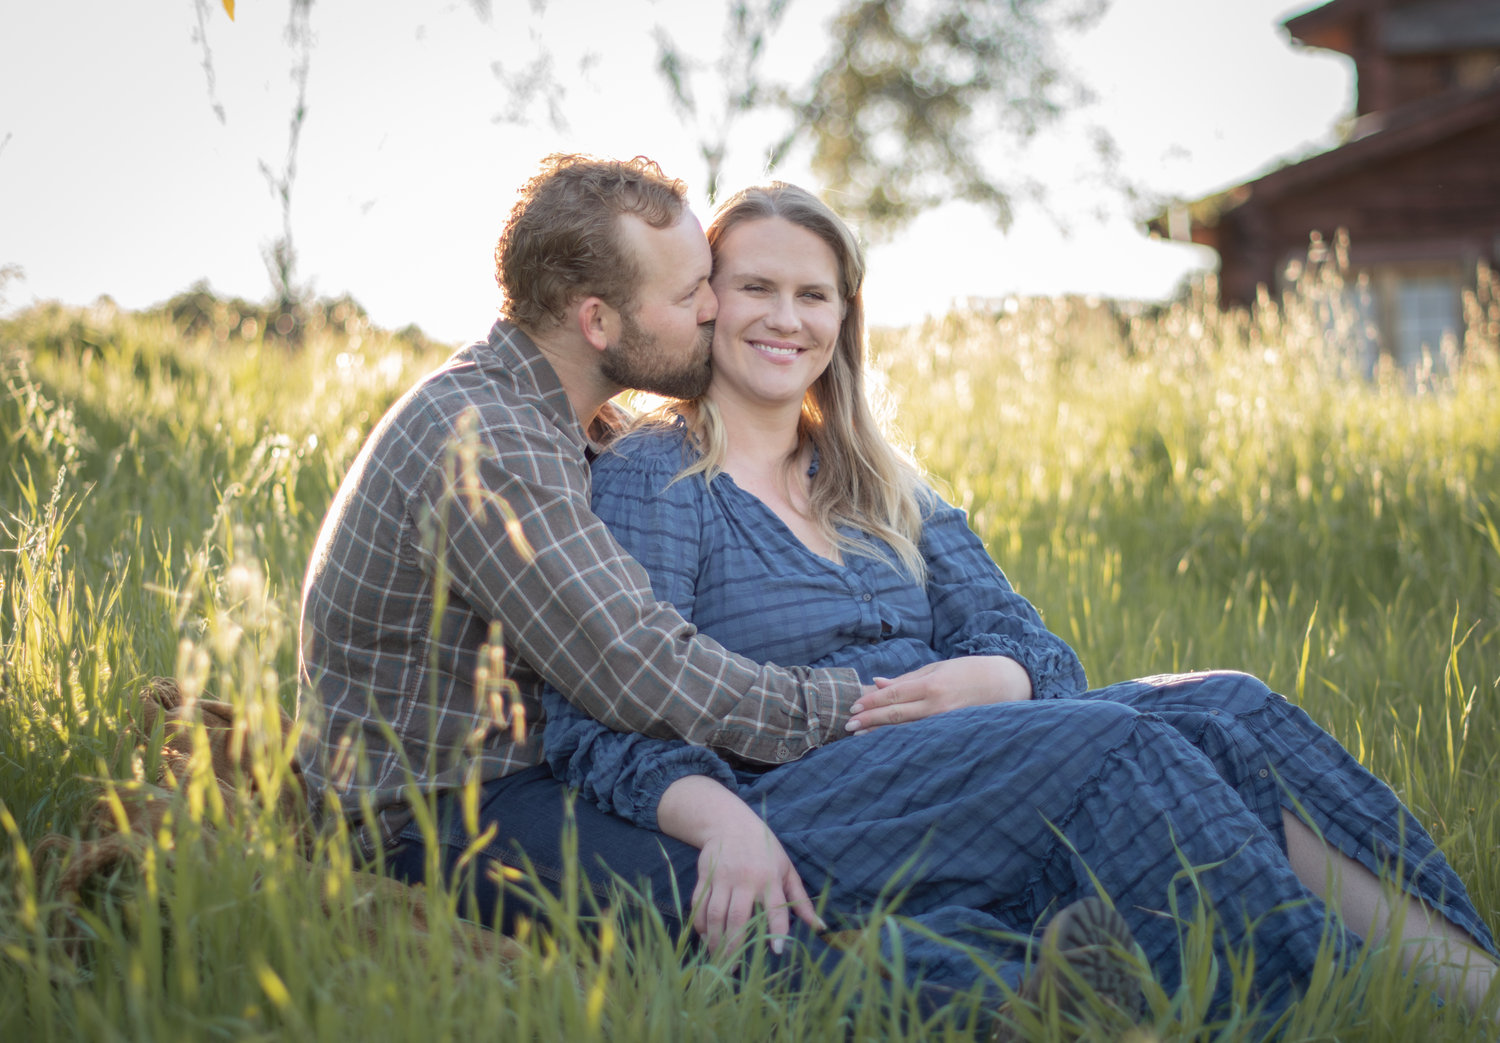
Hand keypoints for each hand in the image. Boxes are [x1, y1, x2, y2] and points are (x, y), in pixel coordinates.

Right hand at [692, 818, 822, 954]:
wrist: (730, 822)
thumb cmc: (765, 849)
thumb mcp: (787, 869)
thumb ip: (801, 900)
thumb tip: (820, 927)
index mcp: (769, 878)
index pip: (775, 908)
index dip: (777, 930)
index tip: (777, 950)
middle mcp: (745, 879)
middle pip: (738, 918)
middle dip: (734, 946)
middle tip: (733, 968)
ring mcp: (723, 878)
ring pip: (715, 915)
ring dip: (714, 940)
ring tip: (717, 958)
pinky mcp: (705, 876)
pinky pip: (699, 905)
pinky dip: (700, 924)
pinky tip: (705, 937)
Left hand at [846, 655, 1031, 732]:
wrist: (1004, 683)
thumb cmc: (967, 671)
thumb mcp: (936, 668)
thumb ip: (906, 679)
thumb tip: (877, 683)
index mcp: (931, 685)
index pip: (894, 696)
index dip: (871, 702)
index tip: (854, 708)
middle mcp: (937, 705)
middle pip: (896, 716)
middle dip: (870, 720)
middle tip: (848, 726)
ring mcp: (945, 722)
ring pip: (907, 730)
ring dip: (882, 734)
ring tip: (861, 737)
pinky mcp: (952, 732)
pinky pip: (922, 737)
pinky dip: (903, 740)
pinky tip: (888, 744)